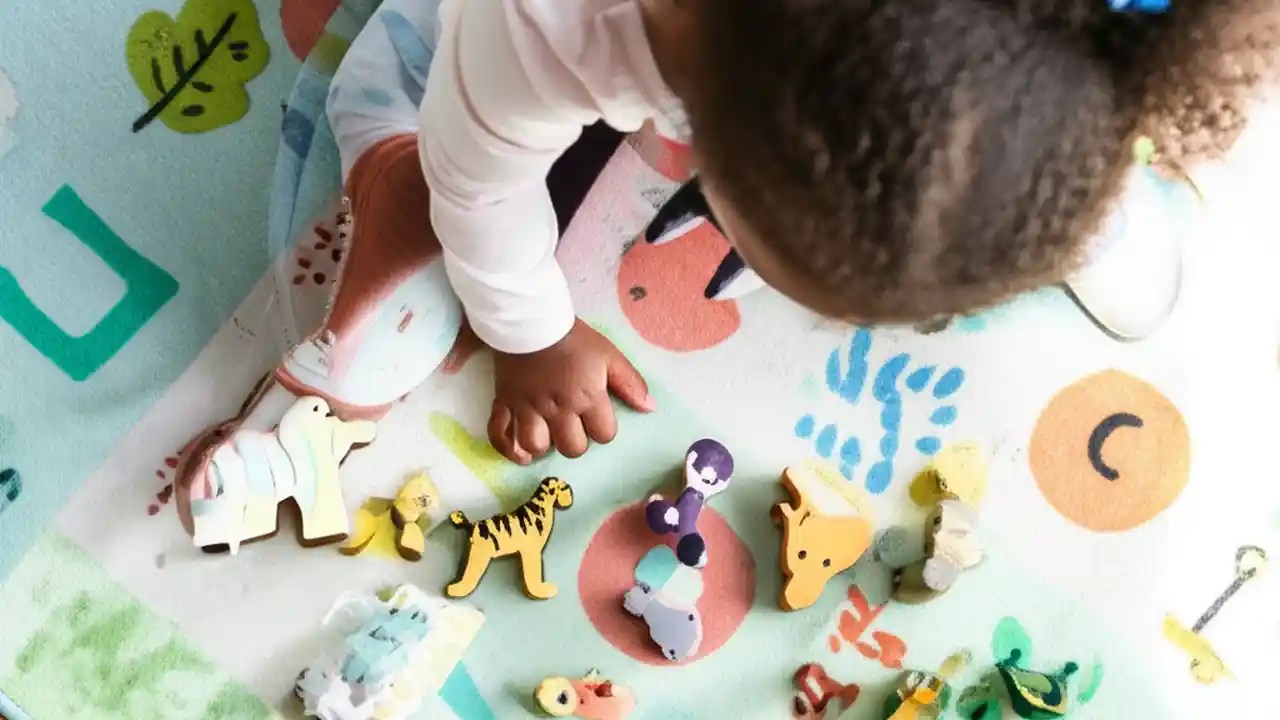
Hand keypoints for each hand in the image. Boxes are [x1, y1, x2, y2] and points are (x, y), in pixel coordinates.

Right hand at [489, 320, 654, 463]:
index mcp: (587, 398)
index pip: (604, 435)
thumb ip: (630, 383)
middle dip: (577, 441)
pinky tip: (522, 454)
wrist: (529, 319)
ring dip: (545, 445)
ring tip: (549, 435)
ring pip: (537, 446)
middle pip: (572, 448)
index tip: (598, 416)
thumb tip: (649, 408)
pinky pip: (500, 435)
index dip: (603, 428)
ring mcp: (528, 408)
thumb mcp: (609, 355)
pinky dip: (509, 449)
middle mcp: (558, 409)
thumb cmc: (573, 337)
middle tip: (573, 425)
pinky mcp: (504, 403)